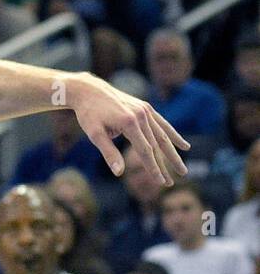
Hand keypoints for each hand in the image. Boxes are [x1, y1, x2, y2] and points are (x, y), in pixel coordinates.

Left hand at [68, 74, 188, 185]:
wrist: (89, 90)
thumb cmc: (89, 113)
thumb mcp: (94, 133)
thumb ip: (109, 153)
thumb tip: (119, 173)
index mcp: (129, 122)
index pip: (145, 151)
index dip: (153, 168)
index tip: (160, 182)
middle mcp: (141, 115)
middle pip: (156, 145)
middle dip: (164, 166)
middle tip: (170, 183)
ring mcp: (145, 110)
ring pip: (162, 136)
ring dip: (172, 154)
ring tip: (182, 170)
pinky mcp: (145, 107)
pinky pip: (162, 123)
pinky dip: (173, 135)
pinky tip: (184, 146)